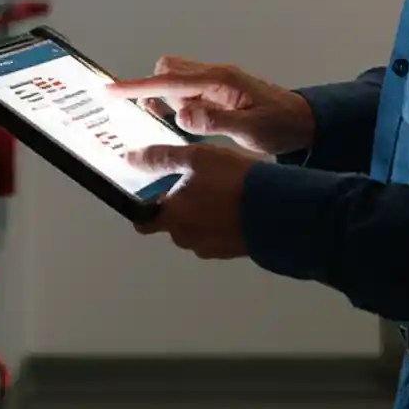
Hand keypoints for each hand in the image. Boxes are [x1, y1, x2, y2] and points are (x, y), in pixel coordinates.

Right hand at [106, 56, 314, 155]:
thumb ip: (215, 123)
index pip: (169, 81)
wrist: (302, 122)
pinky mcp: (216, 92)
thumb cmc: (280, 125)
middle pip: (166, 72)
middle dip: (153, 91)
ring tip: (179, 123)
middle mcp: (214, 77)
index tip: (110, 90)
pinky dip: (178, 104)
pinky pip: (186, 91)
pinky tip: (186, 122)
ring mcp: (214, 83)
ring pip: (174, 81)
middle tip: (156, 118)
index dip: (136, 87)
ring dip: (167, 100)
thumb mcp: (250, 130)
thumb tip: (183, 115)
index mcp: (220, 81)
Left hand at [127, 144, 256, 259]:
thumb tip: (130, 159)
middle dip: (181, 205)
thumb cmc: (233, 181)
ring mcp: (210, 248)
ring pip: (197, 228)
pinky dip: (222, 222)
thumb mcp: (195, 157)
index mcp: (171, 217)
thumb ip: (160, 158)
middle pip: (173, 222)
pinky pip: (219, 235)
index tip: (154, 193)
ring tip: (223, 189)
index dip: (145, 206)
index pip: (143, 221)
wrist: (277, 208)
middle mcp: (186, 238)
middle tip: (199, 181)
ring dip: (204, 213)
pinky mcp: (232, 251)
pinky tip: (237, 203)